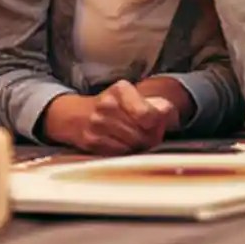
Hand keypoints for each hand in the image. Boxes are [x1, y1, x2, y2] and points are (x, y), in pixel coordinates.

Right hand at [41, 81, 172, 154]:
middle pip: (144, 133)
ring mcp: (97, 124)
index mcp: (121, 90)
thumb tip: (170, 116)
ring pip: (133, 145)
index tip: (155, 124)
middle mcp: (107, 104)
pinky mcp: (92, 141)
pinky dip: (125, 152)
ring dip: (138, 146)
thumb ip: (157, 104)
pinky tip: (122, 144)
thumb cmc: (111, 107)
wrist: (75, 115)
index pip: (149, 114)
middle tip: (147, 134)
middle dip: (150, 137)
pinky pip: (120, 153)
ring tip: (134, 139)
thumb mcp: (131, 97)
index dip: (157, 124)